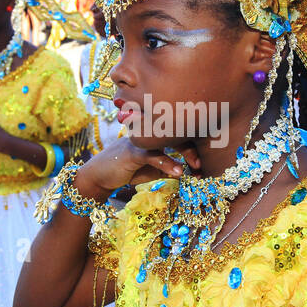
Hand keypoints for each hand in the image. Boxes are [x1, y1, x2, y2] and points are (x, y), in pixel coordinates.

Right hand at [74, 137, 200, 201]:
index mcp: (155, 133)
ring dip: (185, 153)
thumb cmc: (129, 170)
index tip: (206, 160)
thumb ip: (171, 168)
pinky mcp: (132, 151)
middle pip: (177, 130)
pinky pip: (153, 154)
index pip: (180, 131)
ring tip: (196, 166)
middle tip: (203, 162)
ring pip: (167, 139)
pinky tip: (178, 171)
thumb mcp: (154, 170)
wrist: (100, 176)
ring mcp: (140, 138)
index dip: (195, 143)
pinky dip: (167, 162)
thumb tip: (193, 174)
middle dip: (193, 146)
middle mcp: (148, 131)